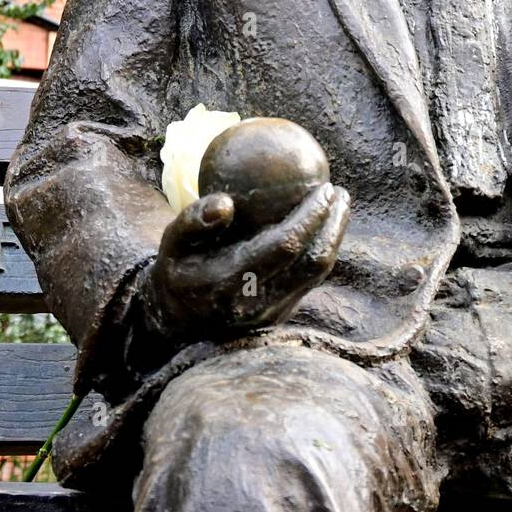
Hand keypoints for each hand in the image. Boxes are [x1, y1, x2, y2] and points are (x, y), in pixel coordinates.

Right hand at [142, 181, 349, 343]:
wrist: (177, 324)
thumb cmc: (177, 271)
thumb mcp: (170, 243)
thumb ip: (192, 222)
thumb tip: (225, 202)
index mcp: (231, 283)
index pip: (284, 247)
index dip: (309, 218)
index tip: (324, 187)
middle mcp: (258, 302)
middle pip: (312, 263)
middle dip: (334, 226)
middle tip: (340, 192)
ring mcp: (272, 313)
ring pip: (317, 275)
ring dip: (334, 238)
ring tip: (341, 205)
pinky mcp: (281, 316)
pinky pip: (310, 280)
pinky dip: (322, 250)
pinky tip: (324, 226)